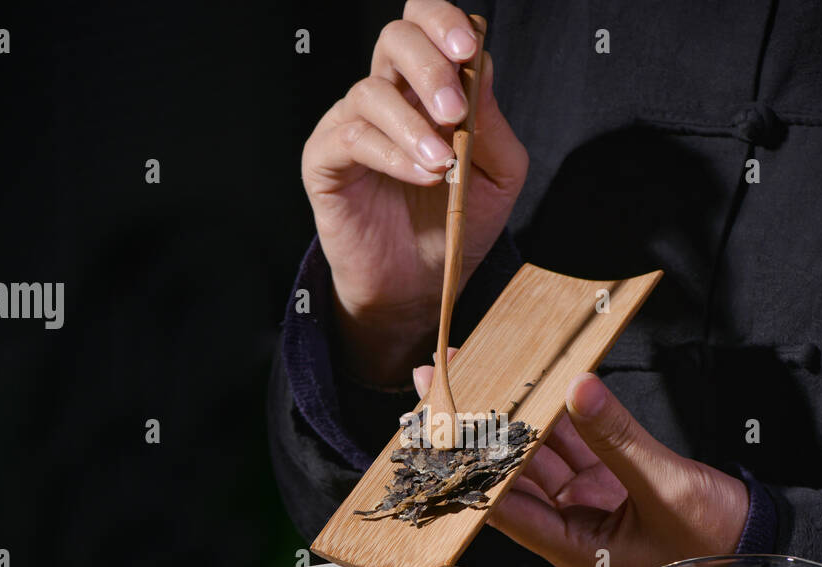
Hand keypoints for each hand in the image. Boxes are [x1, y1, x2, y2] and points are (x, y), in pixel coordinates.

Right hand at [302, 0, 527, 386]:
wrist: (418, 286)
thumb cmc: (453, 225)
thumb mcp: (495, 176)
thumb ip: (492, 125)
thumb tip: (482, 70)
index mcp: (427, 87)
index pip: (427, 24)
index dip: (445, 24)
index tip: (470, 51)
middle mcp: (388, 95)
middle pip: (395, 36)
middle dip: (429, 65)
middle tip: (455, 111)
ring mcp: (352, 124)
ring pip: (372, 91)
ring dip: (413, 125)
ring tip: (443, 165)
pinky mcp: (325, 160)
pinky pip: (352, 138)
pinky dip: (392, 154)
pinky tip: (421, 176)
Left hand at [414, 353, 750, 566]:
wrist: (763, 542)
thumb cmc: (716, 540)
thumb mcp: (663, 485)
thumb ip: (618, 436)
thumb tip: (577, 387)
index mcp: (578, 550)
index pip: (508, 509)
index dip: (472, 471)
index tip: (442, 437)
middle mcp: (575, 529)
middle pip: (512, 480)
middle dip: (478, 438)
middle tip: (440, 395)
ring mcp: (591, 506)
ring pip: (539, 459)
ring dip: (511, 422)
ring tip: (476, 382)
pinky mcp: (610, 484)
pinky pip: (571, 448)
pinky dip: (554, 419)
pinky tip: (532, 389)